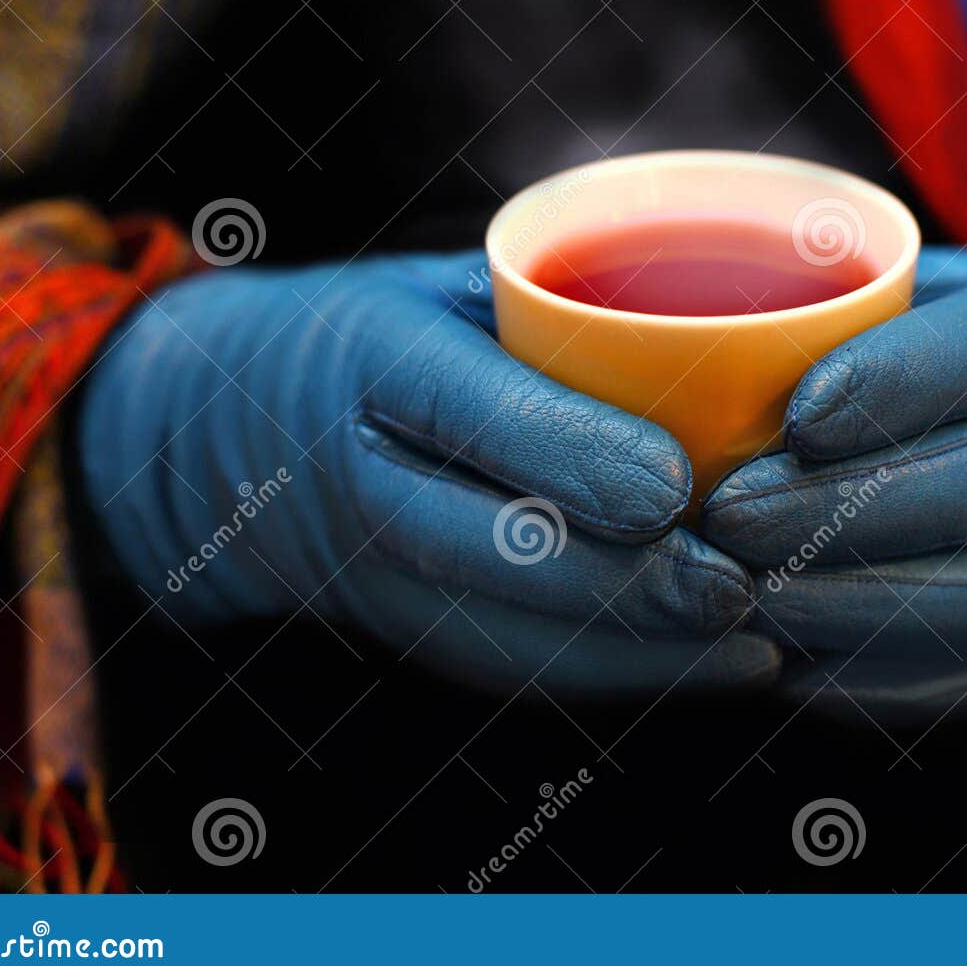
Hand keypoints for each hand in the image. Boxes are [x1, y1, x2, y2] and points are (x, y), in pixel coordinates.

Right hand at [78, 250, 778, 696]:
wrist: (216, 430)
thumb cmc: (373, 334)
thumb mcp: (437, 285)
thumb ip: (549, 301)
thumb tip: (723, 318)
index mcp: (370, 358)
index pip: (467, 409)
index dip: (572, 452)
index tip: (676, 484)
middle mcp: (358, 475)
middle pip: (489, 546)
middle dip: (621, 580)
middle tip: (734, 584)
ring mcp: (369, 568)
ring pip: (505, 635)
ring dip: (635, 654)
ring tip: (750, 646)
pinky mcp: (398, 628)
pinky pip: (509, 669)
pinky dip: (612, 680)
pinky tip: (708, 670)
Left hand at [699, 247, 966, 718]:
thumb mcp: (949, 285)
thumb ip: (860, 299)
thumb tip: (715, 329)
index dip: (896, 384)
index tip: (798, 414)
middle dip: (844, 511)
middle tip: (727, 515)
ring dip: (851, 605)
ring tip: (740, 593)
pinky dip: (870, 679)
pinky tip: (780, 660)